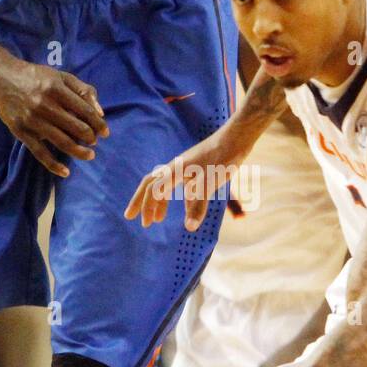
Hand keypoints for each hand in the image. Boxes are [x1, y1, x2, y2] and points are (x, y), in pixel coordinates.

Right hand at [0, 58, 108, 177]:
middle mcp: (45, 105)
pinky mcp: (21, 132)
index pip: (84, 110)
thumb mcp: (61, 76)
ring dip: (79, 151)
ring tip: (89, 155)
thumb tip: (99, 112)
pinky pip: (40, 152)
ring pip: (61, 141)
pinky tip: (65, 172)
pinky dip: (53, 164)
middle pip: (75, 127)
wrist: (0, 79)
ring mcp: (32, 120)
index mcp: (56, 89)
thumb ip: (82, 90)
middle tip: (94, 141)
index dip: (98, 123)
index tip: (105, 132)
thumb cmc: (35, 77)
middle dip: (90, 137)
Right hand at [126, 127, 240, 231]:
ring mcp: (185, 168)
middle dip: (140, 201)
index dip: (146, 207)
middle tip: (130, 217)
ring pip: (164, 185)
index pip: (152, 190)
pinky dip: (179, 199)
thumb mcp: (210, 182)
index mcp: (174, 171)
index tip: (144, 224)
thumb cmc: (223, 157)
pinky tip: (187, 210)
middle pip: (150, 184)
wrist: (236, 138)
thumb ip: (198, 205)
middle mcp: (176, 168)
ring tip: (157, 219)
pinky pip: (181, 185)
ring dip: (158, 201)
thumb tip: (189, 228)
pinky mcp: (196, 169)